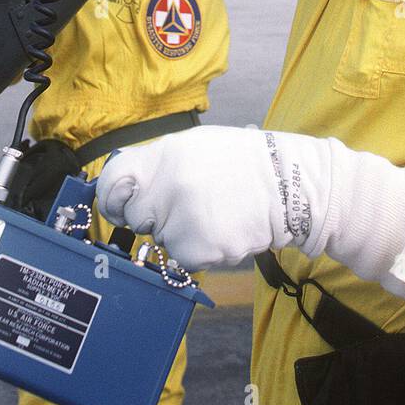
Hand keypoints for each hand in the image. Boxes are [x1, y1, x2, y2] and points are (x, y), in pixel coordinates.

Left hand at [95, 124, 404, 273]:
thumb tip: (119, 186)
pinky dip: (200, 251)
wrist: (293, 186)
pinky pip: (183, 258)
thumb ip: (156, 164)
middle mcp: (170, 185)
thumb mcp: (195, 146)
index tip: (121, 205)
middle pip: (135, 216)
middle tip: (187, 206)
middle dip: (153, 216)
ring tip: (213, 213)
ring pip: (161, 240)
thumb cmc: (242, 163)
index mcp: (166, 154)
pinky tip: (224, 230)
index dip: (113, 198)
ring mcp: (185, 218)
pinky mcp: (201, 248)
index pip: (112, 182)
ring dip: (180, 234)